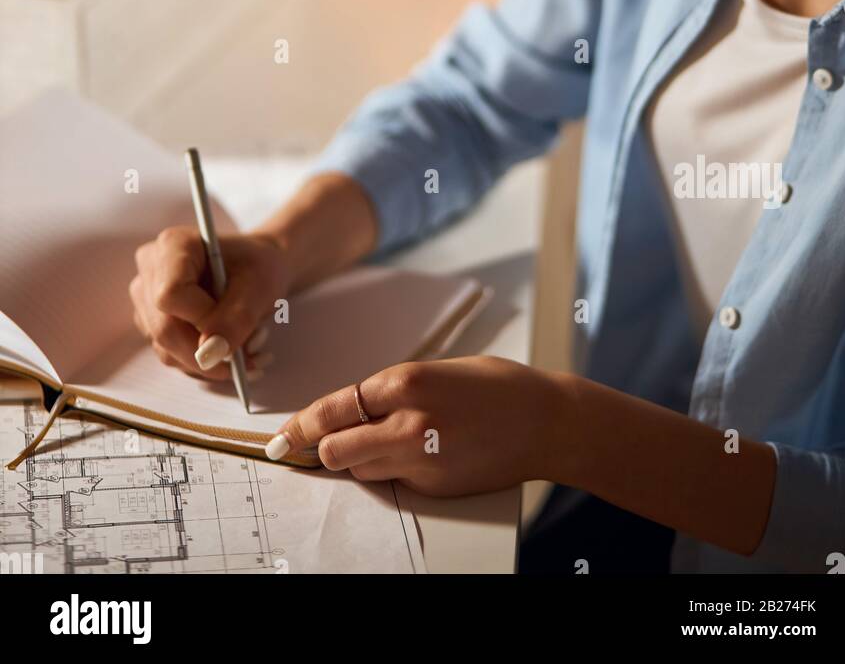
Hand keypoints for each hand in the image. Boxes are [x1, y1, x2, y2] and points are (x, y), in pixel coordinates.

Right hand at [130, 226, 291, 380]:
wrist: (255, 269)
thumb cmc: (257, 267)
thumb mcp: (258, 287)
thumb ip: (236, 319)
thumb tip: (208, 355)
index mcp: (174, 245)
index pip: (170, 295)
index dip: (202, 319)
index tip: (237, 327)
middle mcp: (151, 270)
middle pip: (165, 328)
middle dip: (209, 353)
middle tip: (249, 360)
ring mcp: (146, 299)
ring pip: (167, 349)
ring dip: (210, 361)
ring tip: (248, 351)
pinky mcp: (151, 323)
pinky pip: (171, 356)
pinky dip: (204, 362)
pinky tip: (229, 351)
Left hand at [264, 355, 560, 494]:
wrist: (547, 422)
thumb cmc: (498, 387)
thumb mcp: (439, 371)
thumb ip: (395, 390)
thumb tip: (356, 408)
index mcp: (405, 381)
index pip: (332, 408)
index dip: (301, 424)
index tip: (283, 436)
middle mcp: (406, 422)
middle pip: (333, 449)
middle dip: (325, 448)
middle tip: (324, 445)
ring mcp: (420, 459)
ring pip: (359, 470)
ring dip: (359, 461)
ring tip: (388, 444)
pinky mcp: (434, 486)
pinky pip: (395, 482)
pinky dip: (395, 472)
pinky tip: (421, 455)